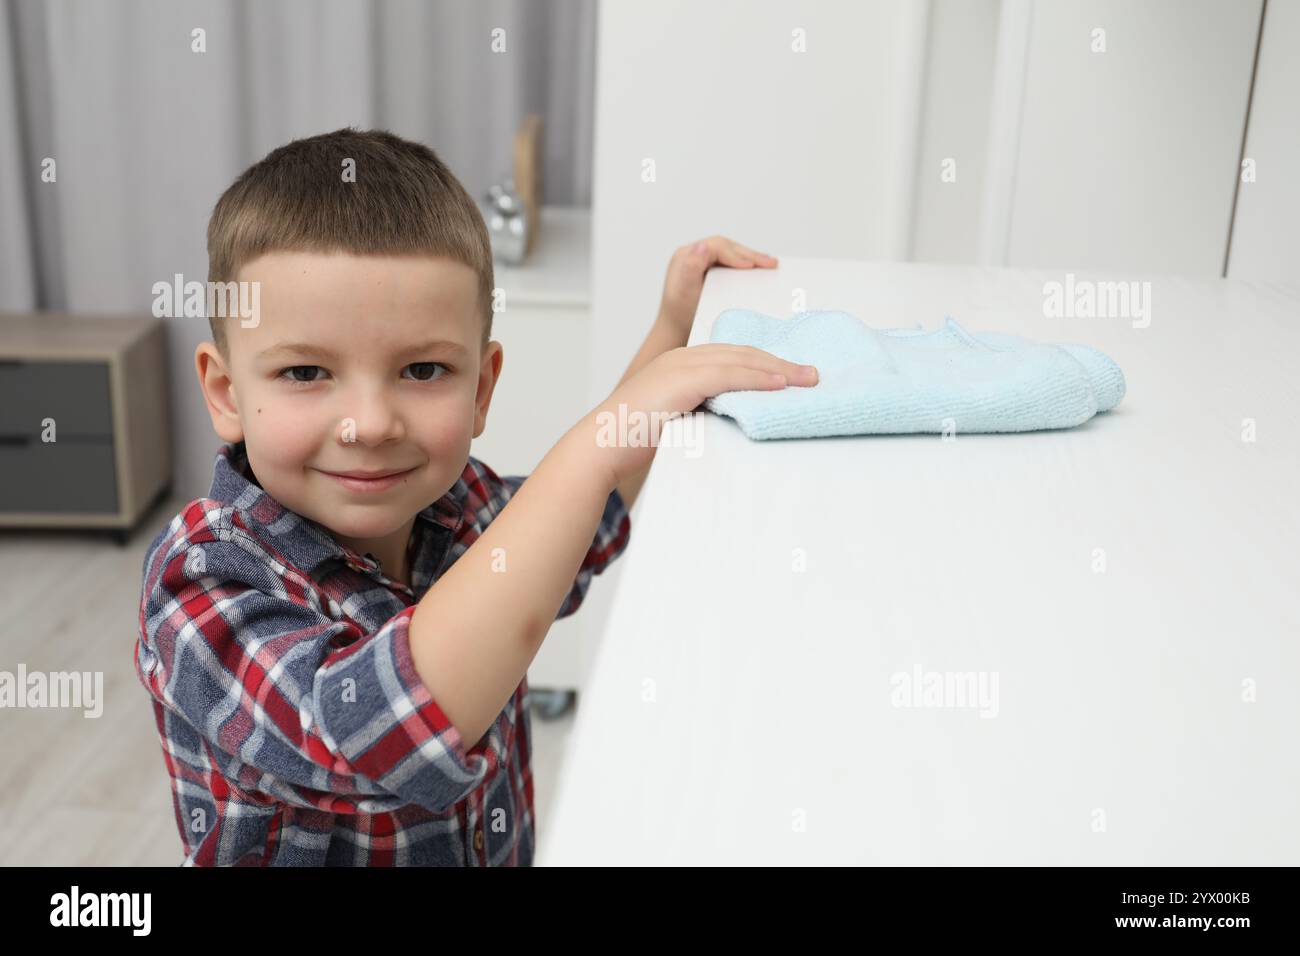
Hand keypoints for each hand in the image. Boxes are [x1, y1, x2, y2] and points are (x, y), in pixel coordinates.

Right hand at [584, 343, 816, 487]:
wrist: (600, 446)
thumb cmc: (630, 441)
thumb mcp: (674, 421)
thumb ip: (699, 413)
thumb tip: (731, 422)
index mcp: (679, 365)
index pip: (731, 357)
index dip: (764, 363)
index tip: (791, 374)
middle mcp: (681, 358)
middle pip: (741, 352)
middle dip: (780, 362)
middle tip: (812, 374)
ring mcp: (680, 366)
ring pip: (741, 360)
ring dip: (779, 369)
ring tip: (807, 379)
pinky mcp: (682, 380)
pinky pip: (730, 375)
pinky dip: (759, 377)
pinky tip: (782, 384)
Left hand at [657, 236, 777, 333]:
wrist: (676, 329)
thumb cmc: (679, 314)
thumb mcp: (684, 291)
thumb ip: (691, 267)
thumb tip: (702, 245)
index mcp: (687, 255)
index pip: (717, 247)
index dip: (735, 254)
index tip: (751, 265)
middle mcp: (695, 255)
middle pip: (727, 248)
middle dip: (750, 255)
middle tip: (770, 263)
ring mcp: (704, 262)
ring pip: (732, 254)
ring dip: (752, 259)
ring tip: (771, 265)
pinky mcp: (712, 272)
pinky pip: (732, 264)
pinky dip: (747, 266)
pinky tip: (760, 271)